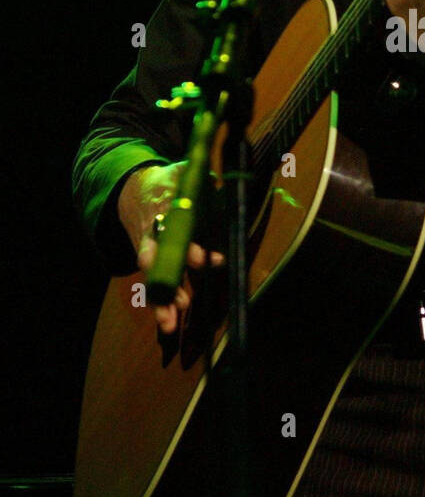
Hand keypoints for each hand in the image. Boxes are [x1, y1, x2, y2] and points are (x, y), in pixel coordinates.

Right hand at [117, 161, 224, 333]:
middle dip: (171, 283)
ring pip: (153, 279)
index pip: (177, 230)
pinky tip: (167, 323)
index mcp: (164, 209)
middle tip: (184, 302)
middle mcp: (154, 233)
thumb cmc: (168, 183)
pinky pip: (152, 283)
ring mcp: (147, 249)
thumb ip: (200, 179)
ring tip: (169, 324)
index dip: (190, 248)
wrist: (133, 190)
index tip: (205, 261)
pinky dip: (159, 304)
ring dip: (161, 302)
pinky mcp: (147, 261)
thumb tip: (219, 184)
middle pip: (160, 261)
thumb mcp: (182, 172)